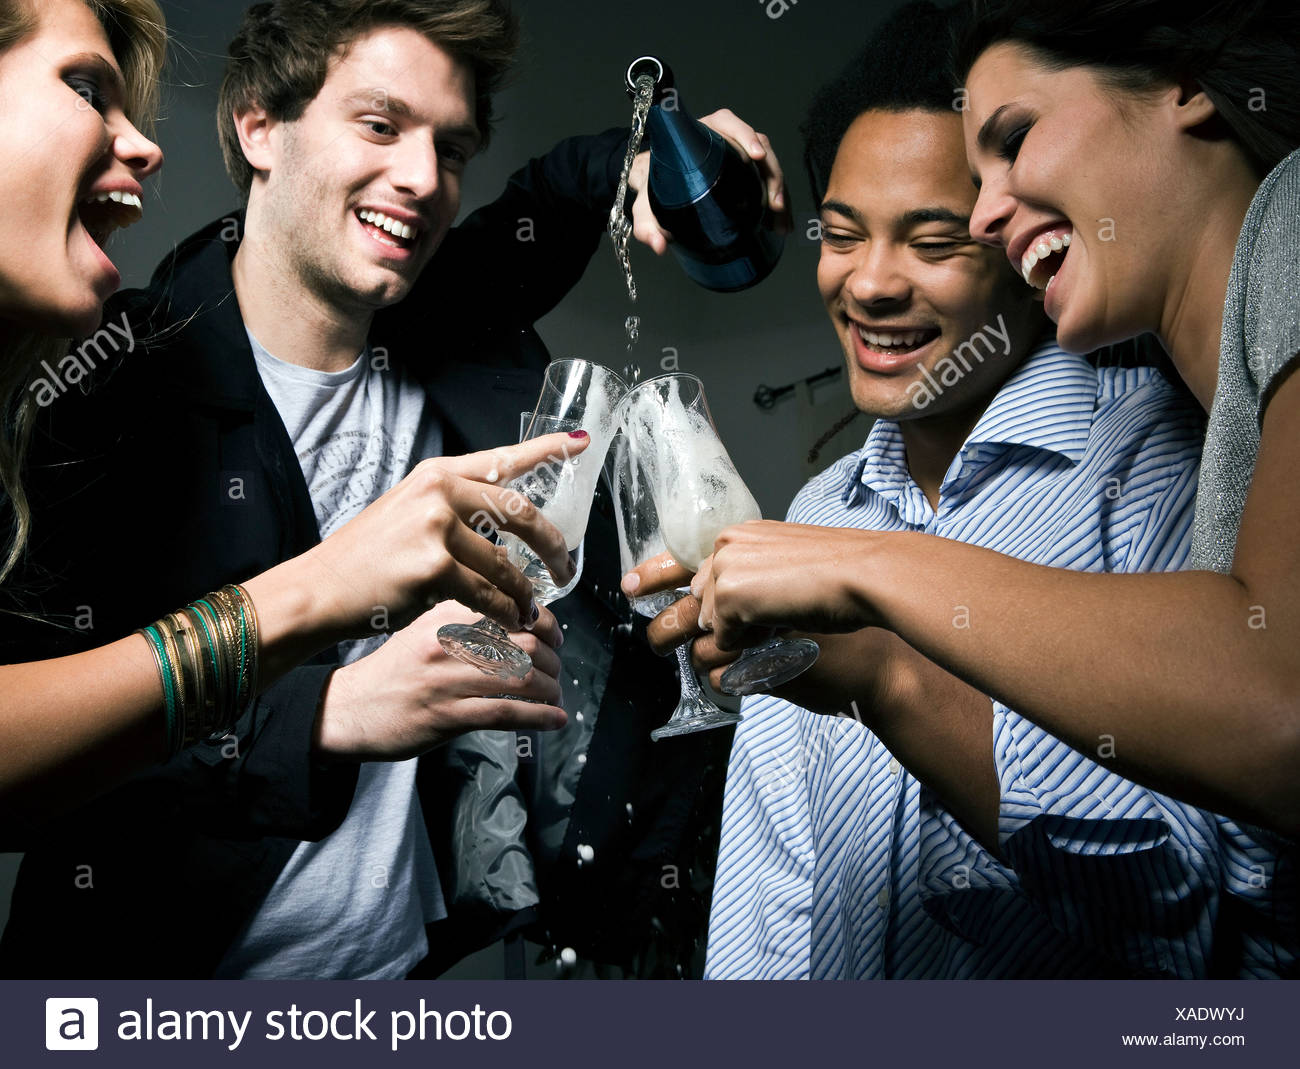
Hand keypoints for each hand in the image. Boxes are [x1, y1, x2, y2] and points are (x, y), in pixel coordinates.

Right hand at [300, 431, 587, 637]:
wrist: (320, 590)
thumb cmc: (365, 561)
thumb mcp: (407, 515)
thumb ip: (454, 511)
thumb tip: (504, 529)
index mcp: (436, 475)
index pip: (502, 458)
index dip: (547, 449)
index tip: (582, 442)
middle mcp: (439, 492)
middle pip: (520, 511)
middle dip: (552, 543)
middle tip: (567, 567)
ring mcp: (436, 527)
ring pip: (506, 563)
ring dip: (525, 591)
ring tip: (530, 609)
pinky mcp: (434, 566)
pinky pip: (489, 593)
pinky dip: (505, 611)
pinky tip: (511, 621)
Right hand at [314, 602, 566, 761]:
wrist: (348, 708)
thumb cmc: (392, 670)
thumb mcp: (424, 629)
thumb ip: (465, 618)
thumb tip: (518, 618)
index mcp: (446, 616)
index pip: (512, 611)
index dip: (546, 625)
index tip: (555, 638)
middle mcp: (449, 643)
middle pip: (524, 643)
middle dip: (551, 660)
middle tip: (556, 671)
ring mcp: (448, 680)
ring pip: (521, 677)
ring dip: (550, 689)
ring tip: (555, 696)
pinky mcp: (447, 716)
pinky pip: (506, 713)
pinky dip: (539, 716)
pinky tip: (554, 719)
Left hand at [625, 521, 881, 652]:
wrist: (873, 580)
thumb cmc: (851, 584)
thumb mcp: (798, 572)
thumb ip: (762, 584)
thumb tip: (733, 614)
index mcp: (743, 535)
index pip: (688, 557)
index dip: (656, 574)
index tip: (631, 586)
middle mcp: (728, 548)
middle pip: (686, 596)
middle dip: (667, 625)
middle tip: (658, 643)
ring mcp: (727, 572)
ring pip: (698, 626)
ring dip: (712, 649)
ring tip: (731, 659)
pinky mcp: (732, 600)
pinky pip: (717, 646)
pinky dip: (736, 659)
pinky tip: (761, 654)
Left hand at [627, 108, 790, 254]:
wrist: (658, 189)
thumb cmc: (656, 187)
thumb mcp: (646, 204)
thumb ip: (647, 225)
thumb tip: (660, 245)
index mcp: (702, 134)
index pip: (729, 124)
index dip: (746, 136)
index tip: (756, 155)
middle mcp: (725, 140)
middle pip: (759, 147)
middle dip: (773, 175)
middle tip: (775, 204)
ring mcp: (740, 156)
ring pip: (768, 166)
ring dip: (780, 192)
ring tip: (781, 221)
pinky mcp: (747, 173)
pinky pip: (768, 180)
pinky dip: (778, 201)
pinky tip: (781, 222)